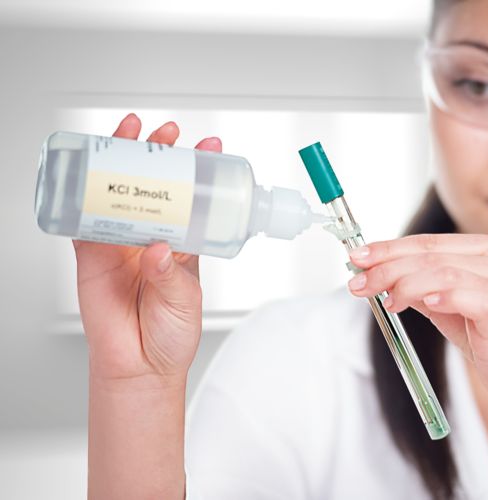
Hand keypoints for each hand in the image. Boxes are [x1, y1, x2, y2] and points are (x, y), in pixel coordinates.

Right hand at [75, 113, 222, 386]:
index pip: (192, 200)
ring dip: (122, 161)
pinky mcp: (91, 254)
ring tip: (130, 133)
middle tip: (168, 134)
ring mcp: (122, 243)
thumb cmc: (171, 335)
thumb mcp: (184, 301)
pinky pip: (83, 218)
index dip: (198, 173)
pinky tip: (86, 168)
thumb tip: (158, 250)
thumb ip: (171, 276)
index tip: (209, 147)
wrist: (138, 367)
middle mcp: (153, 237)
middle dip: (160, 155)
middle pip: (154, 187)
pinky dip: (82, 193)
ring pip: (119, 192)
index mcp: (183, 245)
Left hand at [347, 233, 487, 406]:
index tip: (358, 257)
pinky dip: (442, 297)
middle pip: (430, 256)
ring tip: (384, 301)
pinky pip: (468, 296)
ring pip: (443, 273)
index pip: (427, 244)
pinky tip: (421, 303)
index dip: (389, 249)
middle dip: (387, 268)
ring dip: (405, 284)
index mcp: (485, 251)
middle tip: (358, 282)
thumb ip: (420, 288)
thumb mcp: (448, 308)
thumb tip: (377, 275)